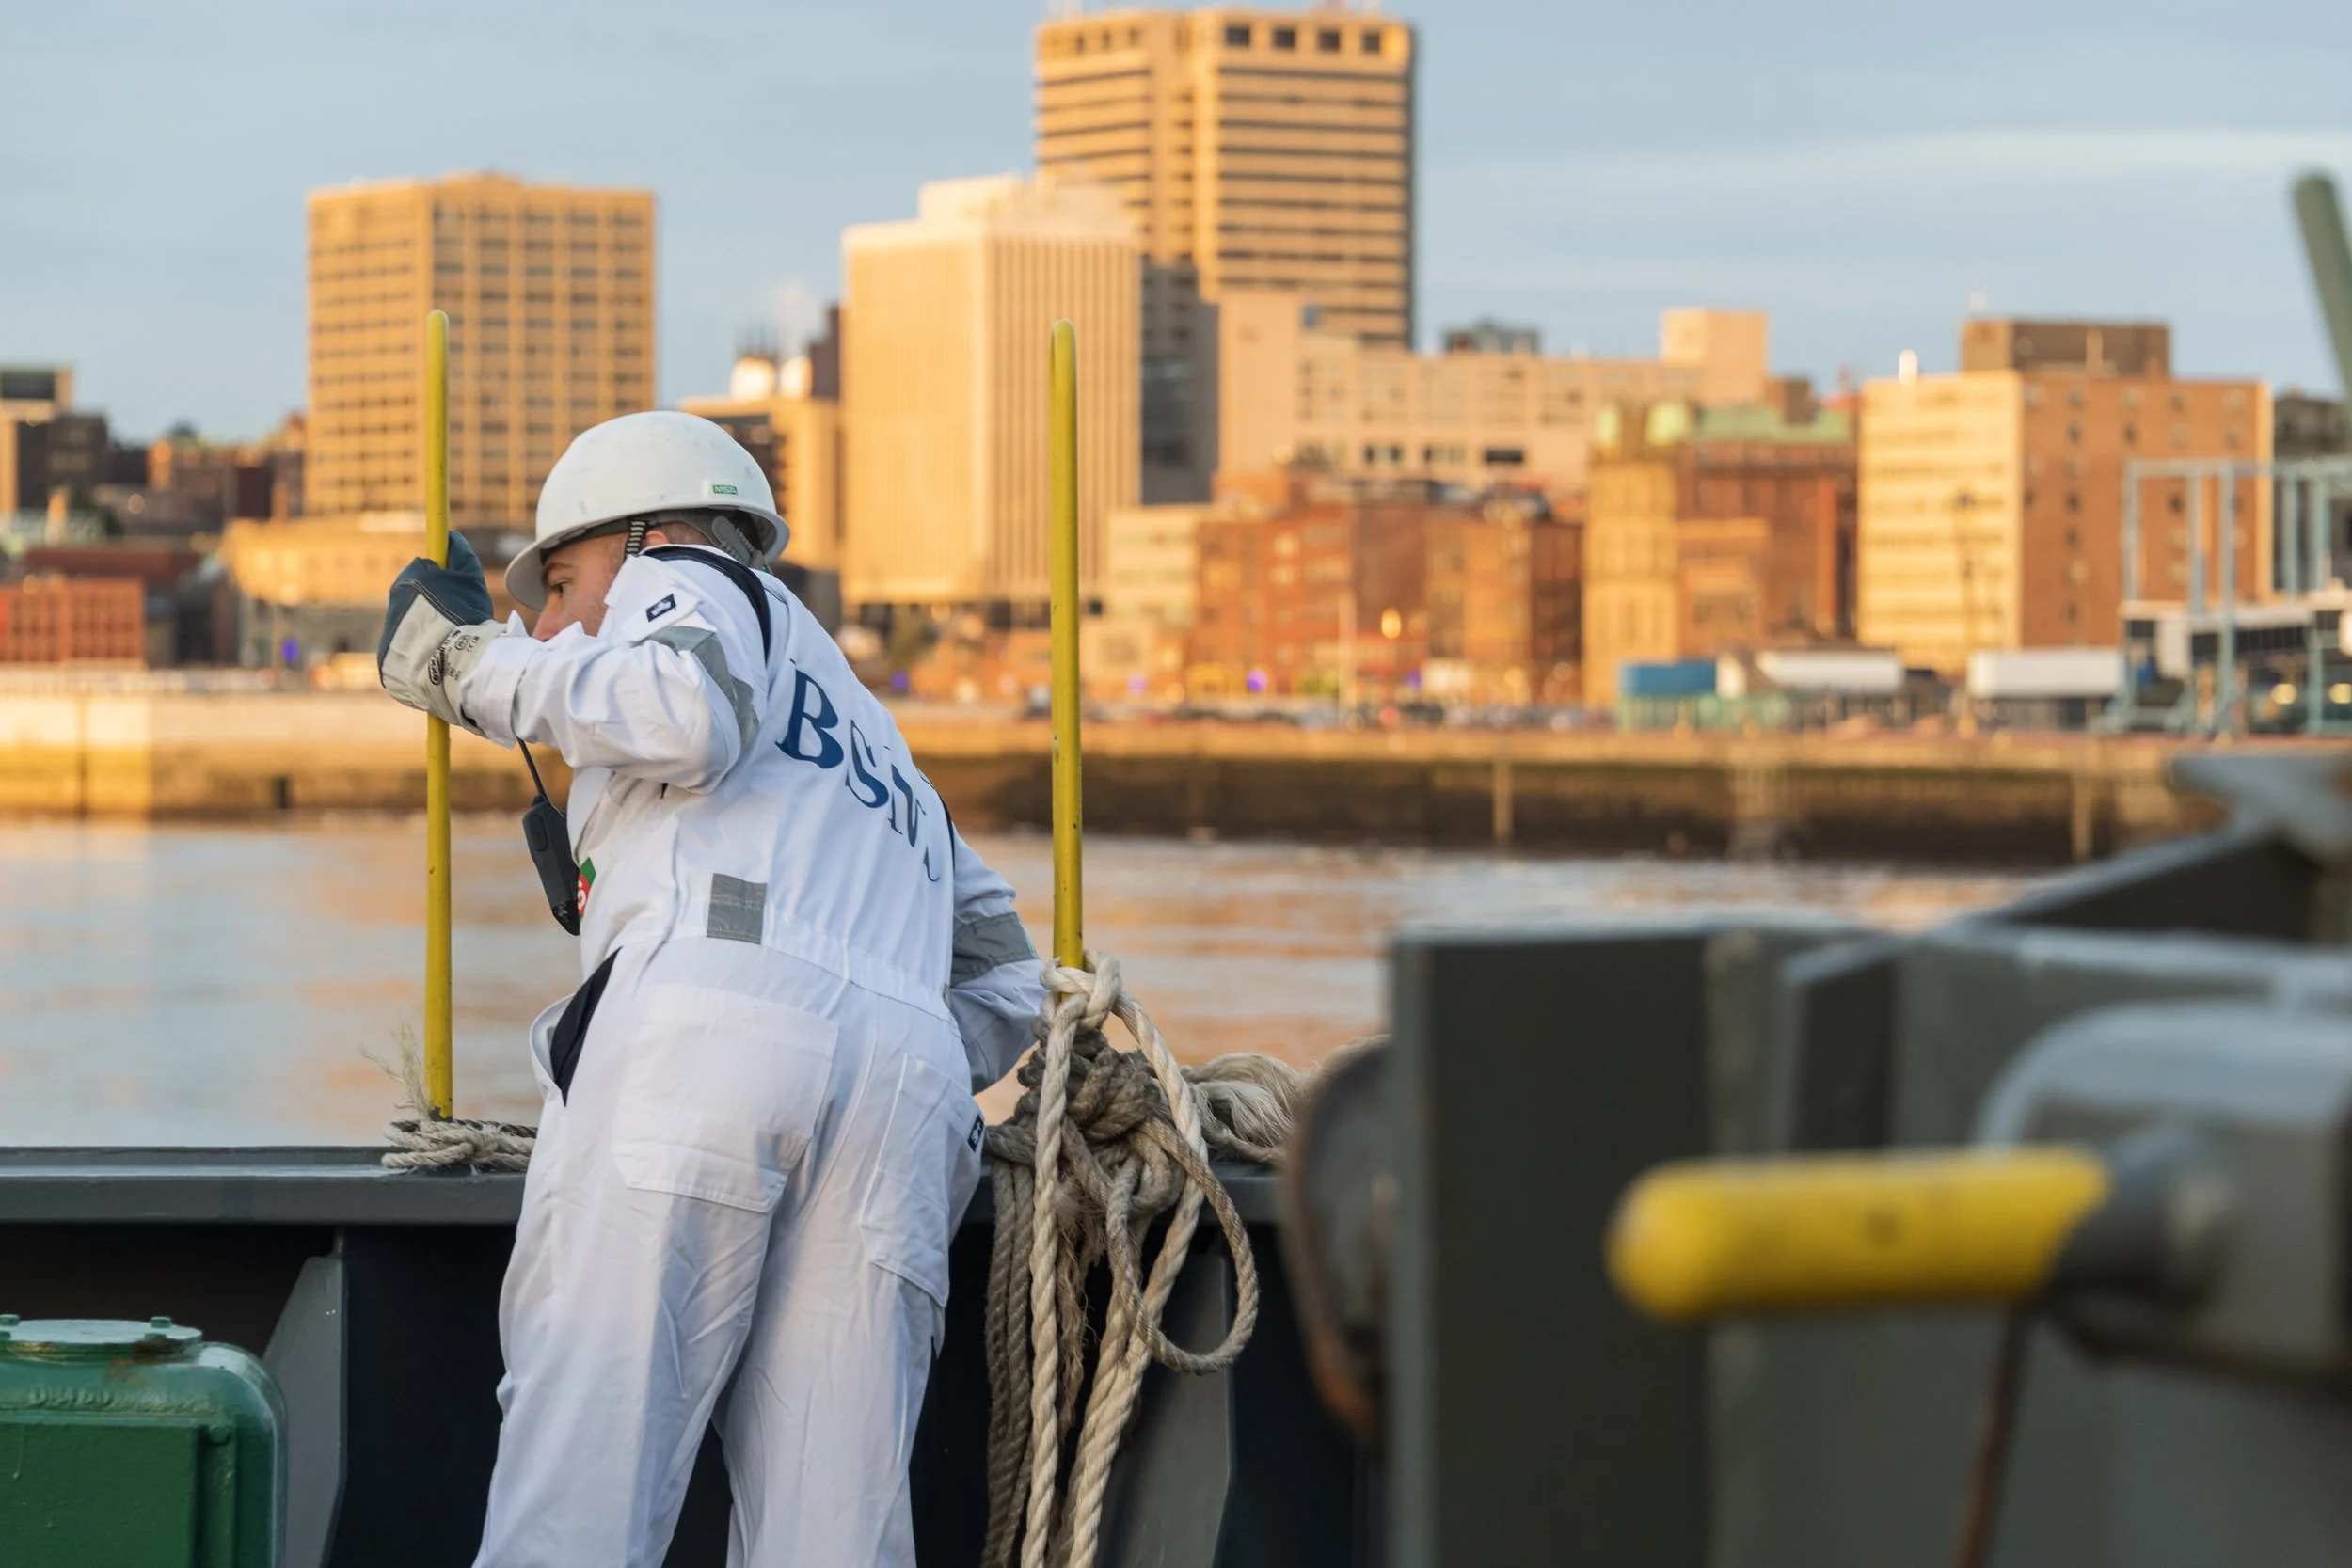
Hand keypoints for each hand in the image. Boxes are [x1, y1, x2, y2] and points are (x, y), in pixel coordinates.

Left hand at [379, 532, 502, 729]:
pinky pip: (404, 649)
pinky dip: (417, 651)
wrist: (455, 662)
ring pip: (409, 623)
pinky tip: (436, 657)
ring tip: (447, 641)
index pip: (422, 571)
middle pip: (413, 597)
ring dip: (425, 629)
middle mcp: (393, 601)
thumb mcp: (471, 579)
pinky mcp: (386, 657)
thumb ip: (461, 554)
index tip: (453, 588)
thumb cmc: (467, 616)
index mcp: (410, 579)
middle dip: (430, 604)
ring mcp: (389, 630)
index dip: (440, 580)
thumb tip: (450, 535)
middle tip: (455, 618)